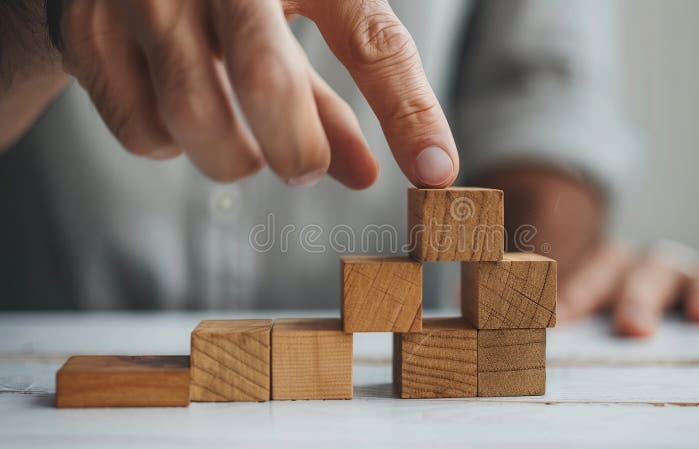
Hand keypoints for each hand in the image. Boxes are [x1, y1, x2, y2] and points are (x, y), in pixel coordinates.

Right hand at [55, 0, 458, 186]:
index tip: (438, 174)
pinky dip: (171, 146)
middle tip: (304, 170)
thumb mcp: (290, 25)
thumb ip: (326, 99)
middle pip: (266, 80)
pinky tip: (176, 115)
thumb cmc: (230, 0)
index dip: (408, 111)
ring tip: (241, 145)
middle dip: (297, 152)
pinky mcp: (86, 31)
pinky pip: (142, 130)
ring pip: (194, 118)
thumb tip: (367, 177)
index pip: (370, 36)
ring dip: (232, 159)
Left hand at [559, 242, 698, 336]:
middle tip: (634, 328)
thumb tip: (529, 340)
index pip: (591, 275)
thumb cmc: (613, 306)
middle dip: (637, 299)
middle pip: (643, 275)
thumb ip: (566, 316)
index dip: (577, 295)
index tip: (560, 321)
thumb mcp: (588, 307)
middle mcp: (649, 265)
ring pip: (698, 276)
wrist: (647, 285)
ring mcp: (689, 274)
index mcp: (610, 265)